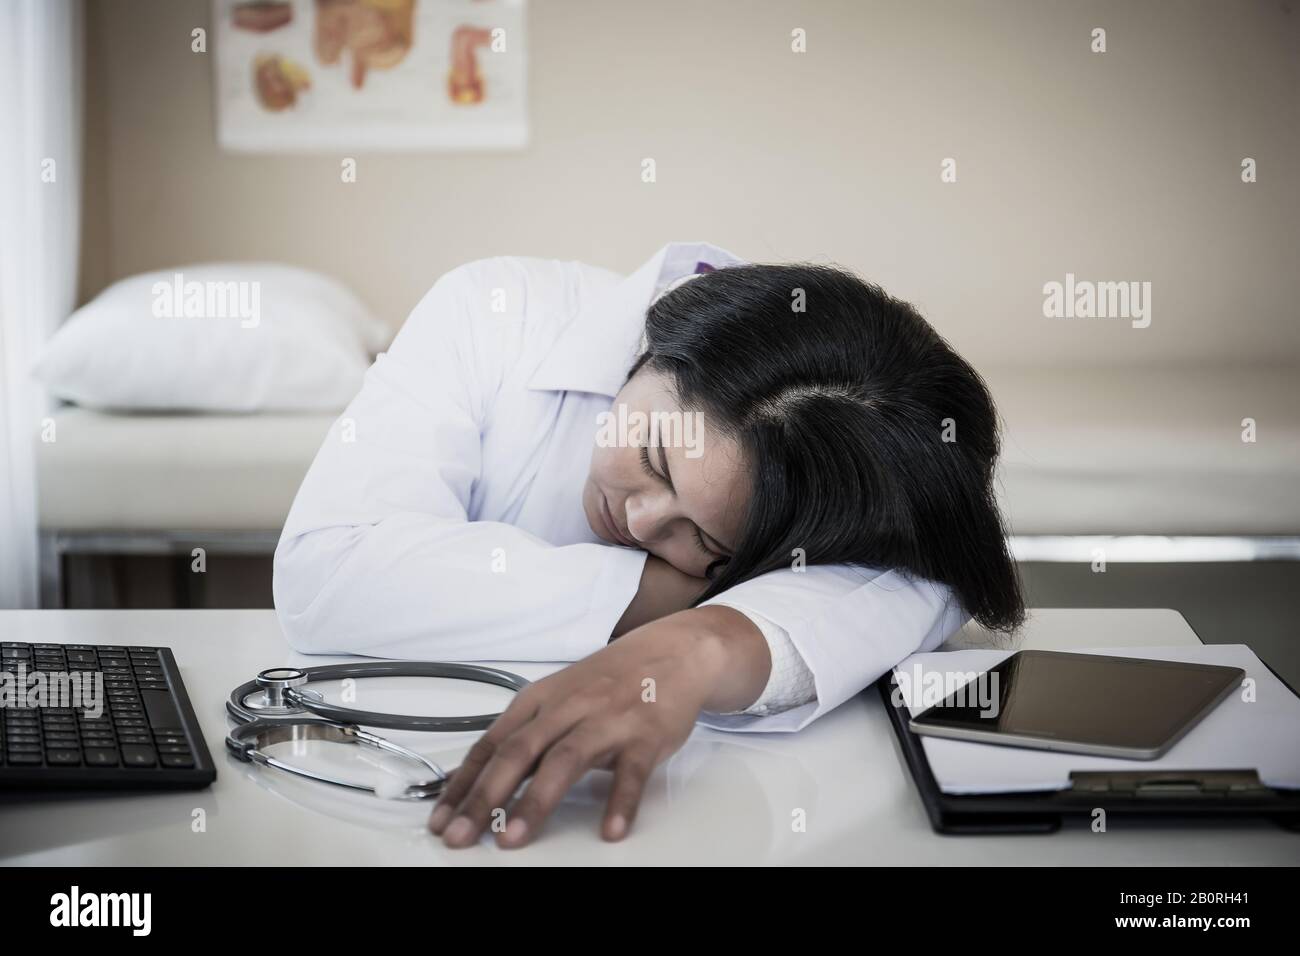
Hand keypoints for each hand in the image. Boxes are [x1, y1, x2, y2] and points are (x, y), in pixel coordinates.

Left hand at [427, 605, 768, 847]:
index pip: (491, 745)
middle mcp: (568, 708)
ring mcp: (608, 721)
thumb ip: (527, 736)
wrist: (673, 652)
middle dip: (485, 796)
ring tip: (512, 838)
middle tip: (460, 835)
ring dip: (536, 801)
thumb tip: (480, 781)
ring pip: (565, 760)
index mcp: (540, 700)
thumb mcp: (560, 698)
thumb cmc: (610, 680)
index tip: (440, 819)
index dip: (462, 783)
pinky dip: (620, 801)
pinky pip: (632, 772)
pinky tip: (610, 829)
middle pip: (518, 752)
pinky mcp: (646, 736)